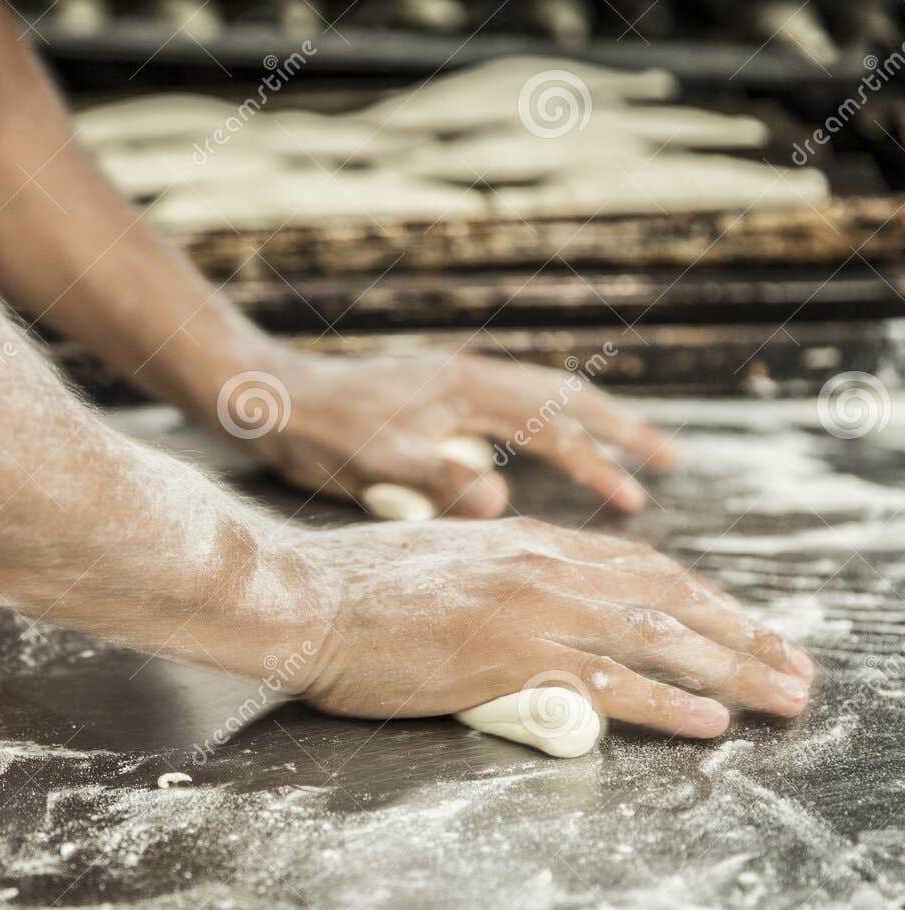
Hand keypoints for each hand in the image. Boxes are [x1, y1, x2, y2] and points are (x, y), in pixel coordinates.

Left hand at [219, 343, 677, 518]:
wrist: (266, 400)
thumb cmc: (316, 432)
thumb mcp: (374, 462)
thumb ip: (436, 482)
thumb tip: (502, 505)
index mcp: (465, 389)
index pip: (553, 421)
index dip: (600, 459)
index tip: (641, 492)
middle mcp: (467, 378)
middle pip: (563, 398)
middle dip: (618, 430)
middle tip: (669, 459)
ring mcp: (450, 385)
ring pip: (537, 402)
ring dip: (583, 431)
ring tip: (621, 462)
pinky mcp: (431, 399)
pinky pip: (506, 412)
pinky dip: (539, 433)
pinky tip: (541, 461)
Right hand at [295, 518, 814, 735]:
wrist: (300, 595)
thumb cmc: (348, 590)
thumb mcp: (434, 565)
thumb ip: (486, 579)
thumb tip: (512, 610)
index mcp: (524, 541)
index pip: (638, 565)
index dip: (700, 597)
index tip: (740, 624)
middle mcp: (542, 565)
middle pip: (669, 595)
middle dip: (742, 633)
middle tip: (793, 667)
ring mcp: (531, 609)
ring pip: (659, 636)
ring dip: (733, 668)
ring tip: (784, 697)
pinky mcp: (512, 657)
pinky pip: (611, 682)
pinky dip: (668, 703)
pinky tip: (711, 723)